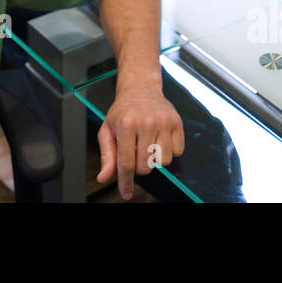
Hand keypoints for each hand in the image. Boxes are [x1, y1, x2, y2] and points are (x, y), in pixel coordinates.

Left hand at [96, 80, 184, 199]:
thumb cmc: (122, 112)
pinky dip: (169, 151)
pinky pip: (178, 152)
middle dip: (139, 167)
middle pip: (146, 166)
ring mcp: (163, 122)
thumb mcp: (107, 130)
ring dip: (155, 159)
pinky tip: (160, 139)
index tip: (126, 194)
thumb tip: (103, 178)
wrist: (140, 89)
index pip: (126, 163)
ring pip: (163, 161)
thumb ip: (107, 155)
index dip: (126, 182)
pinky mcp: (177, 122)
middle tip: (135, 153)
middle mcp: (146, 123)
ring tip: (148, 144)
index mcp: (125, 125)